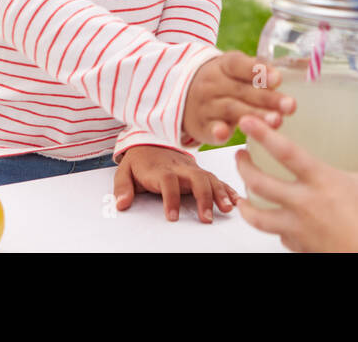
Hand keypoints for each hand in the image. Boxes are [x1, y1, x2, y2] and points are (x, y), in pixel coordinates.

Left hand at [113, 145, 240, 222]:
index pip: (167, 181)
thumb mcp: (124, 171)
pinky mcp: (199, 171)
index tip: (172, 216)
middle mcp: (179, 167)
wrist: (150, 140)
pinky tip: (235, 200)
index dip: (170, 198)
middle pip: (195, 178)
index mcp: (160, 168)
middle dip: (203, 197)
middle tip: (206, 217)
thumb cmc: (140, 159)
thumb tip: (122, 204)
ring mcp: (191, 168)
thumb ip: (122, 188)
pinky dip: (227, 188)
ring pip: (209, 178)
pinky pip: (216, 179)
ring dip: (219, 193)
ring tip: (227, 209)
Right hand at [182, 51, 294, 144]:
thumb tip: (283, 77)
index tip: (278, 79)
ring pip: (231, 109)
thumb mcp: (233, 71)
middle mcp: (212, 84)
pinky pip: (209, 129)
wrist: (183, 96)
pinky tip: (227, 134)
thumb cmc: (221, 82)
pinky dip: (218, 132)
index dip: (258, 71)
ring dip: (255, 116)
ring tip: (277, 121)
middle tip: (290, 106)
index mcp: (223, 66)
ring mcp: (205, 105)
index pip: (239, 65)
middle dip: (268, 99)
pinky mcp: (200, 126)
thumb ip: (256, 73)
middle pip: (241, 90)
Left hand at [232, 114, 357, 251]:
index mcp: (321, 181)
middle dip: (243, 168)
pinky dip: (273, 229)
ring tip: (240, 198)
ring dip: (245, 206)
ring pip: (258, 217)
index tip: (247, 122)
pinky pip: (278, 237)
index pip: (285, 152)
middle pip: (259, 183)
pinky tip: (274, 223)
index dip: (263, 135)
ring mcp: (298, 227)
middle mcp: (304, 203)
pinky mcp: (300, 246)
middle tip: (240, 156)